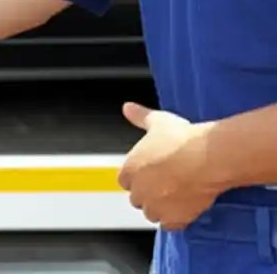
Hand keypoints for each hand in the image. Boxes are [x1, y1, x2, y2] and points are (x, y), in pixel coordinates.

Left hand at [118, 102, 218, 229]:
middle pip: (138, 198)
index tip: (154, 173)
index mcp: (129, 169)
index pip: (126, 180)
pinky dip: (177, 220)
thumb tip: (128, 108)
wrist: (208, 157)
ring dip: (162, 208)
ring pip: (152, 213)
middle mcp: (137, 190)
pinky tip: (186, 208)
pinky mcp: (174, 219)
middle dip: (150, 193)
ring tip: (178, 195)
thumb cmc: (183, 139)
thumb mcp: (158, 122)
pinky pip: (170, 226)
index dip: (140, 177)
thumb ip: (140, 117)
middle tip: (169, 184)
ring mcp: (155, 206)